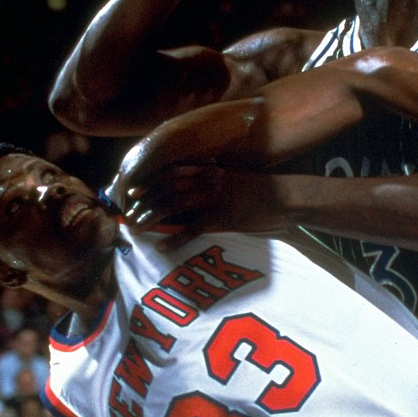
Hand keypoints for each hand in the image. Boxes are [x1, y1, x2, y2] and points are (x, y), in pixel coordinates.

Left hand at [126, 167, 290, 248]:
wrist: (288, 198)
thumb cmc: (265, 193)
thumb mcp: (237, 181)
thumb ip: (216, 183)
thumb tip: (197, 191)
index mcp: (211, 170)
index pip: (172, 172)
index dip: (150, 182)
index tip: (133, 192)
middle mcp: (209, 180)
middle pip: (167, 188)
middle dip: (145, 202)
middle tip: (128, 215)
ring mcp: (216, 197)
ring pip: (174, 204)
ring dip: (152, 217)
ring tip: (137, 228)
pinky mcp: (224, 216)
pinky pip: (193, 228)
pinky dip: (175, 237)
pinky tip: (162, 245)